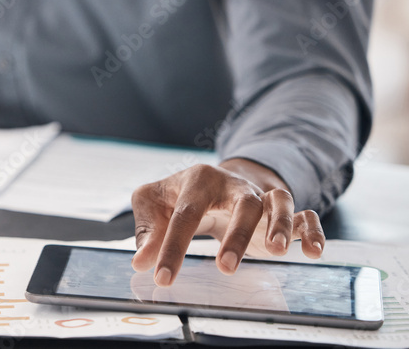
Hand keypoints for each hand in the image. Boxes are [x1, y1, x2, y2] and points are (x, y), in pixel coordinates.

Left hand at [130, 160, 324, 286]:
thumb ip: (147, 230)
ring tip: (278, 251)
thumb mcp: (153, 203)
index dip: (172, 247)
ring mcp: (262, 197)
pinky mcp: (282, 214)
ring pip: (280, 203)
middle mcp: (234, 186)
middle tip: (225, 267)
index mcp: (199, 181)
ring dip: (282, 226)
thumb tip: (141, 260)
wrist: (215, 178)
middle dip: (236, 235)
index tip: (163, 277)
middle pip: (242, 204)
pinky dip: (314, 230)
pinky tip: (315, 251)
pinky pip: (307, 215)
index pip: (185, 215)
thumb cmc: (178, 195)